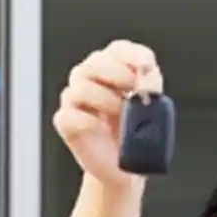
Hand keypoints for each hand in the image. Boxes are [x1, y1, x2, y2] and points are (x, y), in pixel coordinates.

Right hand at [52, 39, 163, 190]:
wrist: (126, 165)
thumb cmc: (136, 133)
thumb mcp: (151, 105)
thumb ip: (149, 84)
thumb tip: (147, 73)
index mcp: (113, 69)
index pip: (119, 50)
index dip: (132, 55)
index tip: (147, 66)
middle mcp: (89, 78)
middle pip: (96, 62)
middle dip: (118, 73)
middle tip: (134, 89)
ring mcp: (75, 99)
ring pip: (82, 87)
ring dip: (106, 99)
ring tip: (120, 113)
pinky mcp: (66, 121)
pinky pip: (71, 115)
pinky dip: (89, 121)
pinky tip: (101, 127)